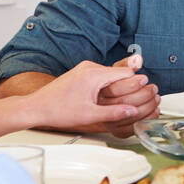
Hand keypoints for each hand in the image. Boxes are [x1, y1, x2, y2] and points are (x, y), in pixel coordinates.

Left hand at [32, 55, 158, 137]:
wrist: (36, 107)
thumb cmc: (58, 110)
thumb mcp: (89, 115)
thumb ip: (114, 113)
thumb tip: (133, 112)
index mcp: (93, 74)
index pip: (126, 73)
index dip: (138, 84)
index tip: (147, 92)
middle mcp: (89, 67)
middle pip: (120, 73)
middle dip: (129, 86)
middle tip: (138, 99)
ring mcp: (85, 68)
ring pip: (111, 75)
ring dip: (118, 86)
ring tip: (123, 100)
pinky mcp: (81, 73)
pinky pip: (102, 76)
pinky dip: (108, 86)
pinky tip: (108, 98)